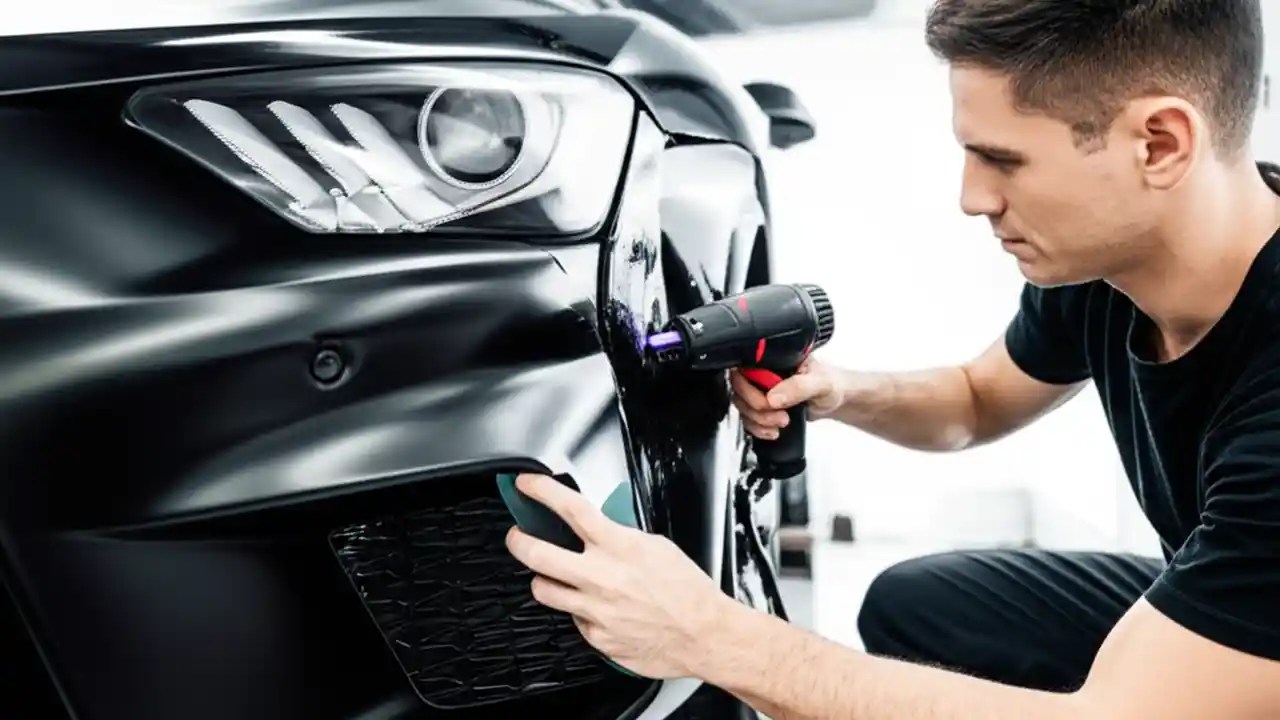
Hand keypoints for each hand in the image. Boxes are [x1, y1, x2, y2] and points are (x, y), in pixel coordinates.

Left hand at [503, 473, 739, 678]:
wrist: (704, 635)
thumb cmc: (688, 591)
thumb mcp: (656, 546)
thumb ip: (621, 537)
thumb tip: (598, 531)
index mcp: (619, 547)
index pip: (570, 508)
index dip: (541, 492)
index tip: (527, 486)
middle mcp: (601, 577)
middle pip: (538, 553)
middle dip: (519, 540)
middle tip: (518, 536)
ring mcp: (595, 609)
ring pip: (543, 590)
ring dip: (544, 579)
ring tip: (554, 575)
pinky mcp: (596, 637)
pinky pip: (573, 619)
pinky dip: (580, 610)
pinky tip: (597, 607)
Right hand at [730, 356, 844, 438]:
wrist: (836, 400)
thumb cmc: (832, 384)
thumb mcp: (820, 382)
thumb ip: (798, 387)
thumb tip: (773, 397)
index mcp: (774, 357)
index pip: (746, 369)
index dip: (751, 389)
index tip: (768, 402)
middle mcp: (763, 371)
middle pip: (740, 390)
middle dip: (757, 408)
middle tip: (779, 415)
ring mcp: (761, 389)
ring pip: (742, 406)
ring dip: (759, 420)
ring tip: (781, 422)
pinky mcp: (762, 406)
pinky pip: (747, 419)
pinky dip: (757, 429)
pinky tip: (773, 430)